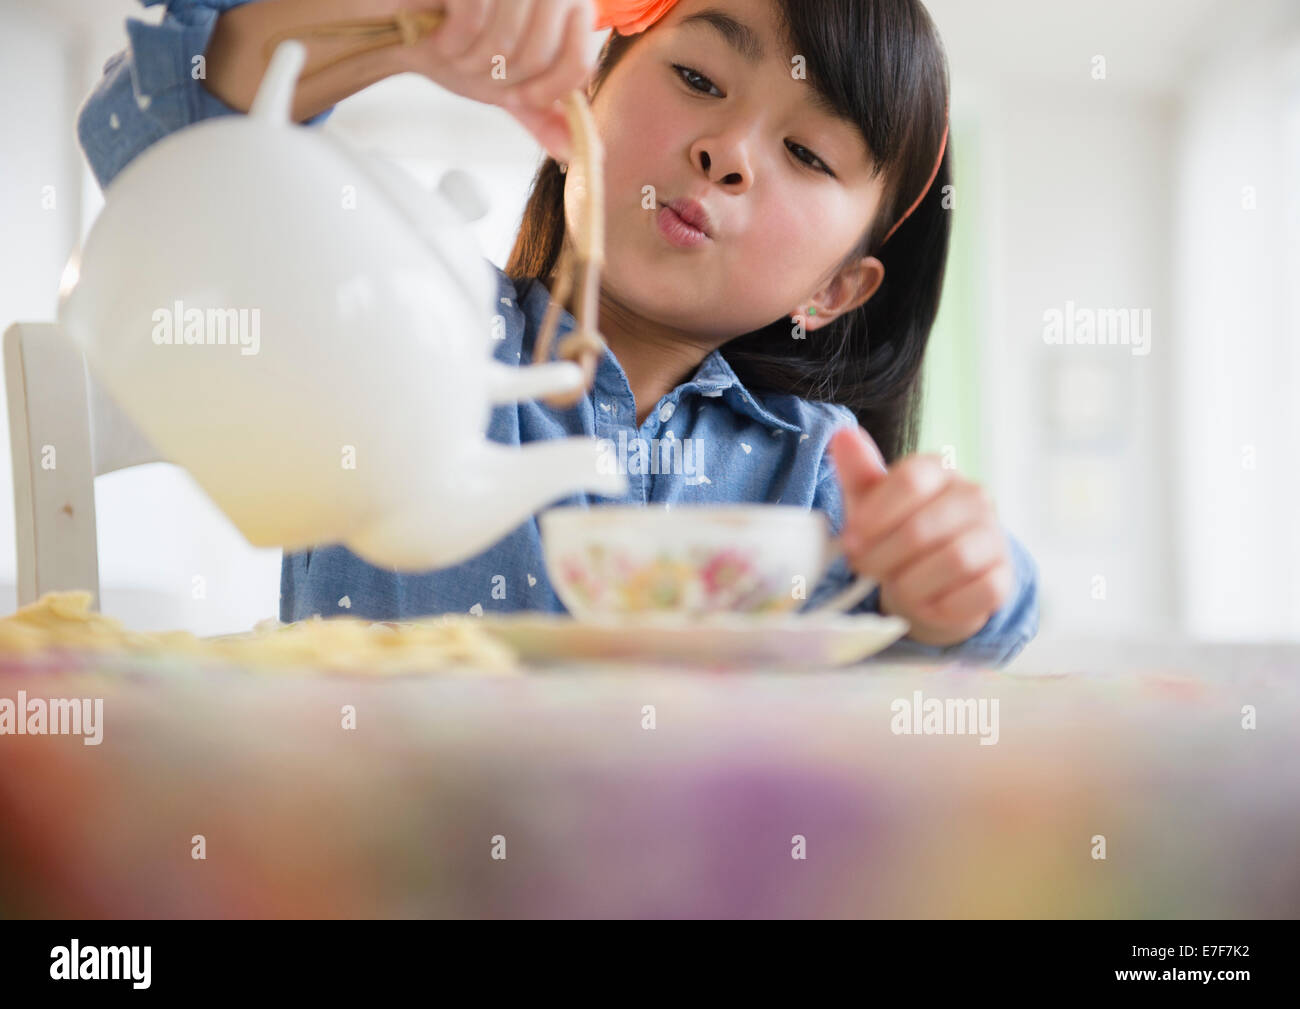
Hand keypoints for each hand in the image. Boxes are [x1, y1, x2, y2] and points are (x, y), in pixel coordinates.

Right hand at [394, 0, 597, 160]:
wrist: (394, 26)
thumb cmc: (453, 47)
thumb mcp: (506, 87)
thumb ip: (544, 115)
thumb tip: (576, 152)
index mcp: (564, 6)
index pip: (581, 60)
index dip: (550, 91)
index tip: (521, 97)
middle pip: (542, 51)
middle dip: (503, 77)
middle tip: (479, 69)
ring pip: (507, 35)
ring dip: (474, 60)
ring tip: (458, 52)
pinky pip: (473, 13)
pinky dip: (453, 39)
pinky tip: (441, 36)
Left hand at [827, 426, 1014, 646]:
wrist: (934, 580)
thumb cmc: (896, 534)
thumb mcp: (871, 503)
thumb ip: (858, 472)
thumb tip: (843, 435)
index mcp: (938, 470)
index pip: (911, 480)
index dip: (874, 515)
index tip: (850, 540)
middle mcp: (973, 497)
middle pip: (923, 528)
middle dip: (883, 556)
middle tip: (864, 569)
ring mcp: (994, 536)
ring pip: (952, 562)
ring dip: (912, 584)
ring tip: (896, 587)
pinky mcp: (1004, 577)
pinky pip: (977, 593)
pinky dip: (943, 605)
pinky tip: (927, 603)